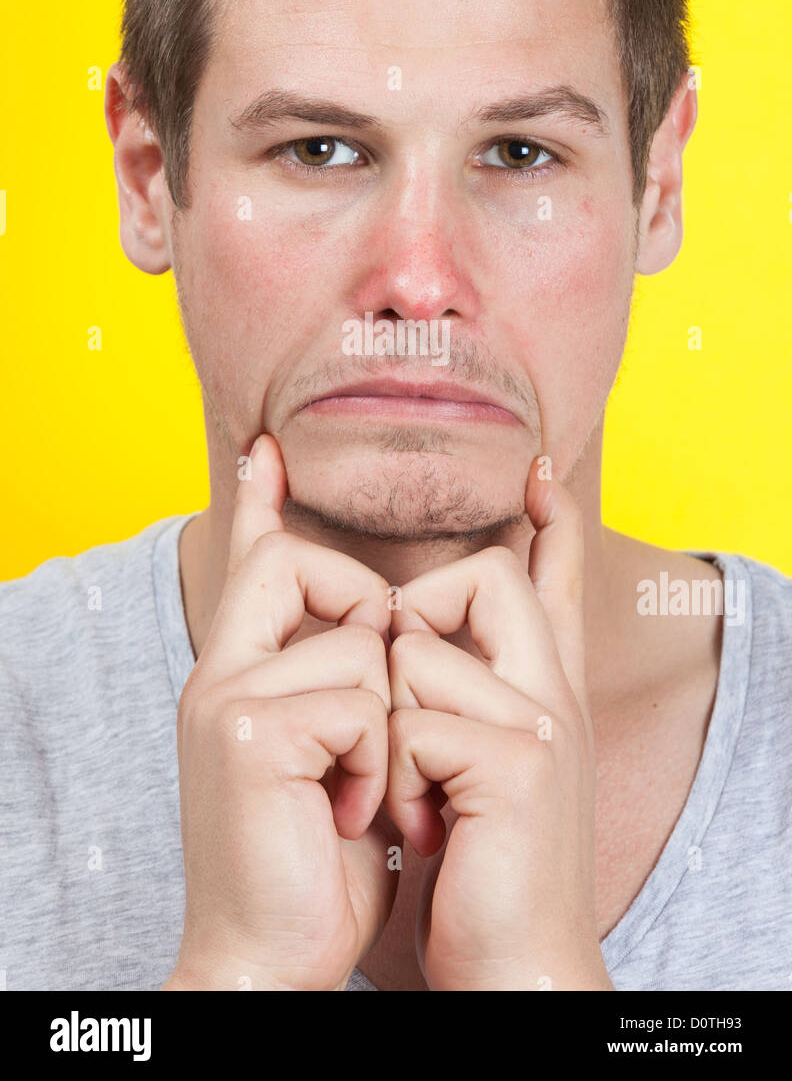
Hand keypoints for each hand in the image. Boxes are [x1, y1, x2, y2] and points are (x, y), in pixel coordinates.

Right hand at [164, 434, 397, 990]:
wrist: (268, 957)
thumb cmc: (315, 861)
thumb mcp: (339, 754)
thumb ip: (346, 682)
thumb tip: (387, 623)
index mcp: (238, 672)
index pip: (251, 562)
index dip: (258, 504)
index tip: (266, 449)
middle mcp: (219, 671)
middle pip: (296, 564)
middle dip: (356, 611)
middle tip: (364, 699)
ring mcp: (226, 696)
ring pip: (357, 643)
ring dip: (382, 724)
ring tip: (354, 789)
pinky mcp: (249, 730)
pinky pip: (360, 699)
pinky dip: (375, 762)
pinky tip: (346, 811)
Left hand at [386, 458, 612, 990]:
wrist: (513, 965)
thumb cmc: (479, 870)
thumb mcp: (467, 769)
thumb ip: (456, 700)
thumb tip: (410, 640)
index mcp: (543, 691)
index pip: (550, 581)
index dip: (550, 523)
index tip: (538, 471)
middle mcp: (554, 692)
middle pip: (487, 576)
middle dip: (427, 613)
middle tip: (415, 698)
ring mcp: (543, 721)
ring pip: (420, 652)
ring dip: (390, 731)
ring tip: (416, 800)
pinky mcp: (518, 760)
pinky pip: (411, 720)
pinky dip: (393, 779)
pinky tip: (420, 828)